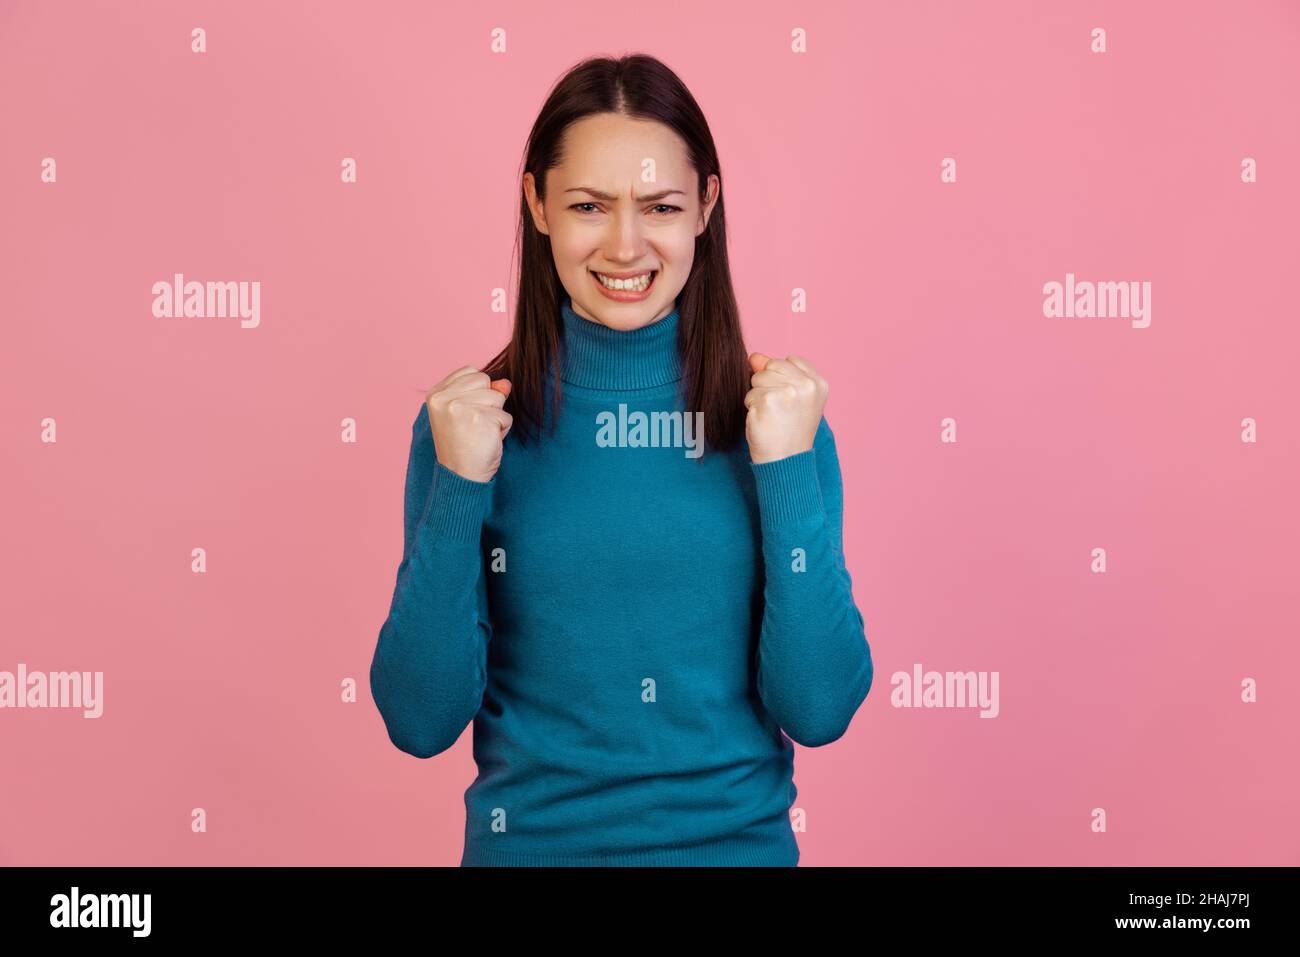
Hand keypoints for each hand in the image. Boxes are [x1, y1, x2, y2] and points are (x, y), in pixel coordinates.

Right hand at [425, 366, 512, 481]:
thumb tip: (505, 383)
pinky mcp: (479, 418)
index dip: (477, 392)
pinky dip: (502, 430)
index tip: (466, 414)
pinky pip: (506, 416)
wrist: (460, 476)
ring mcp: (459, 407)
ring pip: (498, 397)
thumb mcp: (468, 412)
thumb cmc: (464, 445)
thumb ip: (484, 392)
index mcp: (435, 394)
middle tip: (474, 425)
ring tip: (480, 433)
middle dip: (488, 402)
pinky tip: (486, 441)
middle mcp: (444, 398)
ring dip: (496, 417)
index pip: (471, 371)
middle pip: (485, 380)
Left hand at [743, 352, 826, 464]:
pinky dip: (751, 409)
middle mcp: (806, 385)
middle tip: (779, 409)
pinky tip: (764, 421)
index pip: (790, 360)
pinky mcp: (768, 401)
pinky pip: (749, 395)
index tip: (787, 400)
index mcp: (818, 383)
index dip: (781, 377)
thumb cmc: (789, 431)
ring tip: (772, 416)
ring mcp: (788, 392)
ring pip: (757, 379)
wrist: (787, 461)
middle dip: (767, 384)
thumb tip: (754, 356)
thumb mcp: (793, 398)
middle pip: (771, 366)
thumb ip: (777, 373)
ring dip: (758, 397)